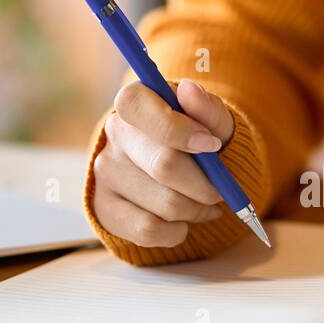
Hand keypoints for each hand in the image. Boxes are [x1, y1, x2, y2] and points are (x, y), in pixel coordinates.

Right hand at [93, 79, 232, 247]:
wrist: (182, 172)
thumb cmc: (198, 140)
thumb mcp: (213, 121)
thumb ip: (208, 108)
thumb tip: (189, 90)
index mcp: (135, 102)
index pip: (139, 108)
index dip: (179, 130)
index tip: (212, 145)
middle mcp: (114, 135)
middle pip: (164, 166)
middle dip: (205, 185)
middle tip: (219, 190)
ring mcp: (105, 173)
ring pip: (164, 204)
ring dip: (196, 211)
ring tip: (203, 205)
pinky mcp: (104, 209)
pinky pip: (148, 230)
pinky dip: (177, 232)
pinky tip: (183, 222)